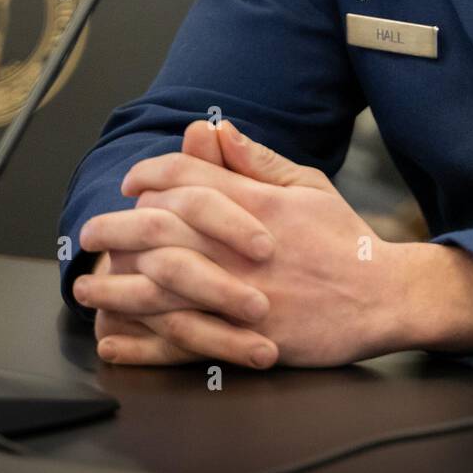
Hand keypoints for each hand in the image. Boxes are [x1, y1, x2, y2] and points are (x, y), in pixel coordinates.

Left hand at [78, 120, 409, 367]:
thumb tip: (218, 130)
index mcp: (259, 204)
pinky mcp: (245, 337)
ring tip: (90, 287)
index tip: (131, 183)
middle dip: (116, 227)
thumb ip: (259, 160)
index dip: (150, 174)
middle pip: (162, 227)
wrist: (382, 297)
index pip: (188, 177)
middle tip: (93, 233)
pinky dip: (143, 342)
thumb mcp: (309, 186)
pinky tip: (117, 339)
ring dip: (116, 285)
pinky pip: (181, 340)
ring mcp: (243, 294)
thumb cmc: (346, 240)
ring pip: (161, 285)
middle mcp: (243, 247)